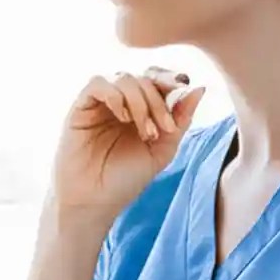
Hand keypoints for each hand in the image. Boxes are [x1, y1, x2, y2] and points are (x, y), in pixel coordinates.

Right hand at [51, 67, 205, 218]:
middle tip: (163, 130)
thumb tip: (199, 88)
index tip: (184, 90)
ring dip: (141, 102)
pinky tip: (122, 117)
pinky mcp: (81, 107)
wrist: (95, 202)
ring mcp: (100, 103)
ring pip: (125, 78)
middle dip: (159, 100)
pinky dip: (114, 95)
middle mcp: (121, 102)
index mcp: (142, 109)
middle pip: (144, 77)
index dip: (172, 79)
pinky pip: (98, 83)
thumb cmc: (125, 180)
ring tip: (144, 132)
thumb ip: (181, 120)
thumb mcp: (163, 150)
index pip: (158, 79)